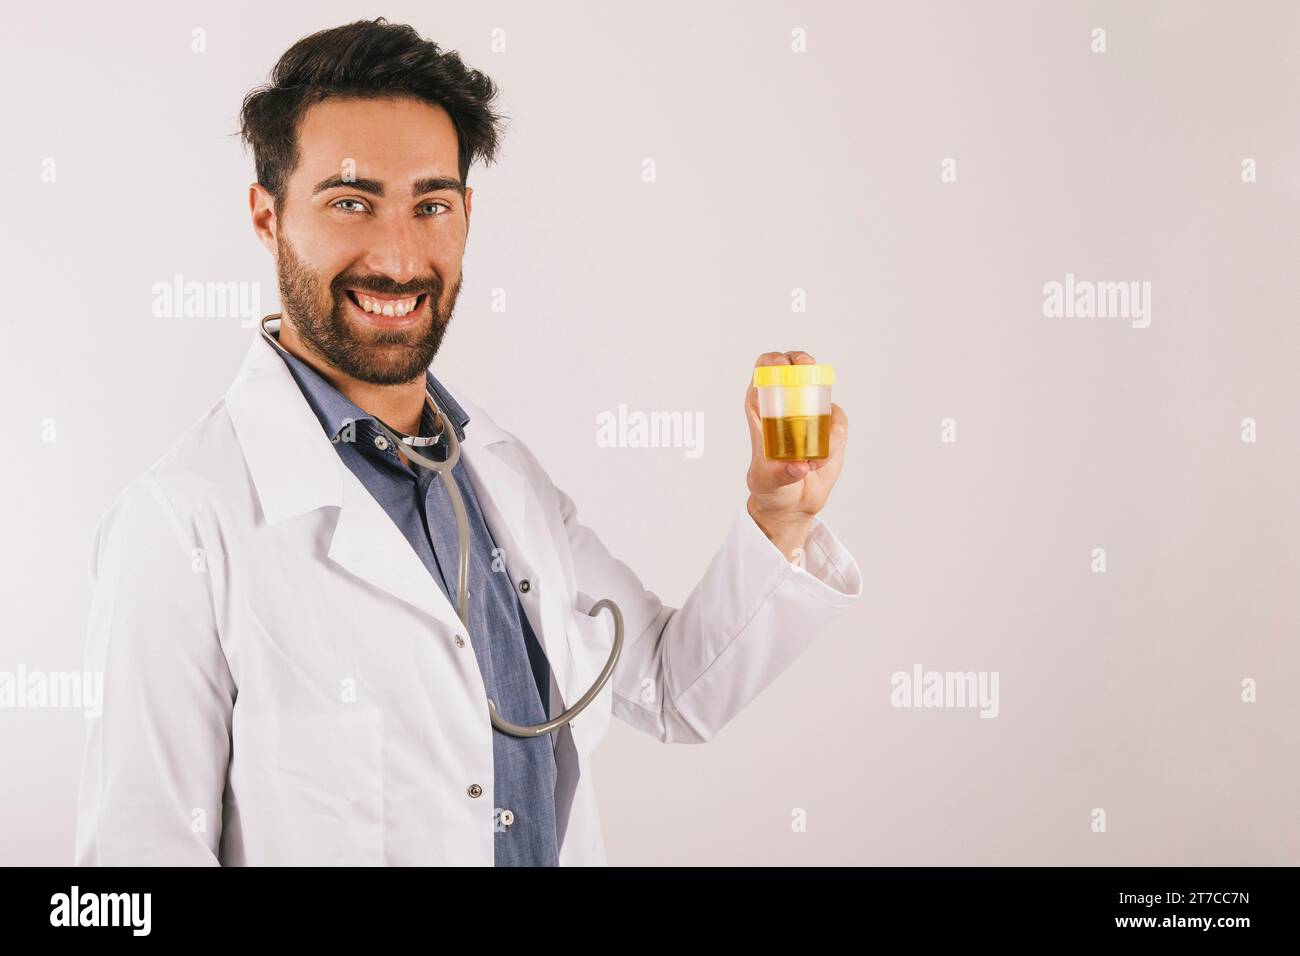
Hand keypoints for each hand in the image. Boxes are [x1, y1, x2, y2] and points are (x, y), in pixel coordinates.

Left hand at [744, 351, 847, 552]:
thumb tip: (800, 467)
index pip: (763, 371)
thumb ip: (781, 473)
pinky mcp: (830, 427)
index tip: (782, 366)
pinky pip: (838, 420)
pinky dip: (835, 436)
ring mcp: (809, 413)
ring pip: (820, 389)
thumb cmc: (770, 487)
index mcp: (761, 408)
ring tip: (814, 459)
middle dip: (802, 361)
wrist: (793, 503)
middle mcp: (786, 405)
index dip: (772, 361)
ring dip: (824, 414)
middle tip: (808, 368)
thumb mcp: (768, 480)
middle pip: (794, 366)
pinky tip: (821, 462)